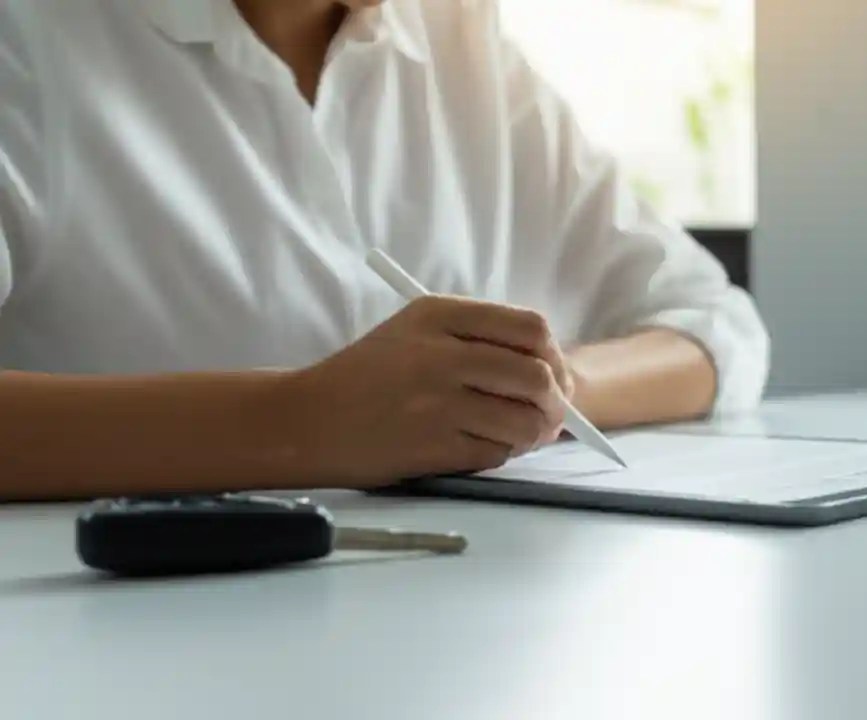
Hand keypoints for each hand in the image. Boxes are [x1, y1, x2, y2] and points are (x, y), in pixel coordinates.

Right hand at [278, 296, 573, 485]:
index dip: (553, 355)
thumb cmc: (370, 374)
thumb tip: (550, 369)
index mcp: (440, 316)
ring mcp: (437, 403)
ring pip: (523, 421)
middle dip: (556, 402)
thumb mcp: (417, 331)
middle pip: (536, 377)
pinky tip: (486, 445)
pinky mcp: (432, 446)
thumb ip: (478, 337)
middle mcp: (441, 355)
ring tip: (524, 433)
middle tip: (552, 414)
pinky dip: (501, 453)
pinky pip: (496, 452)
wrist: (309, 420)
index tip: (553, 373)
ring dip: (534, 433)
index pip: (530, 329)